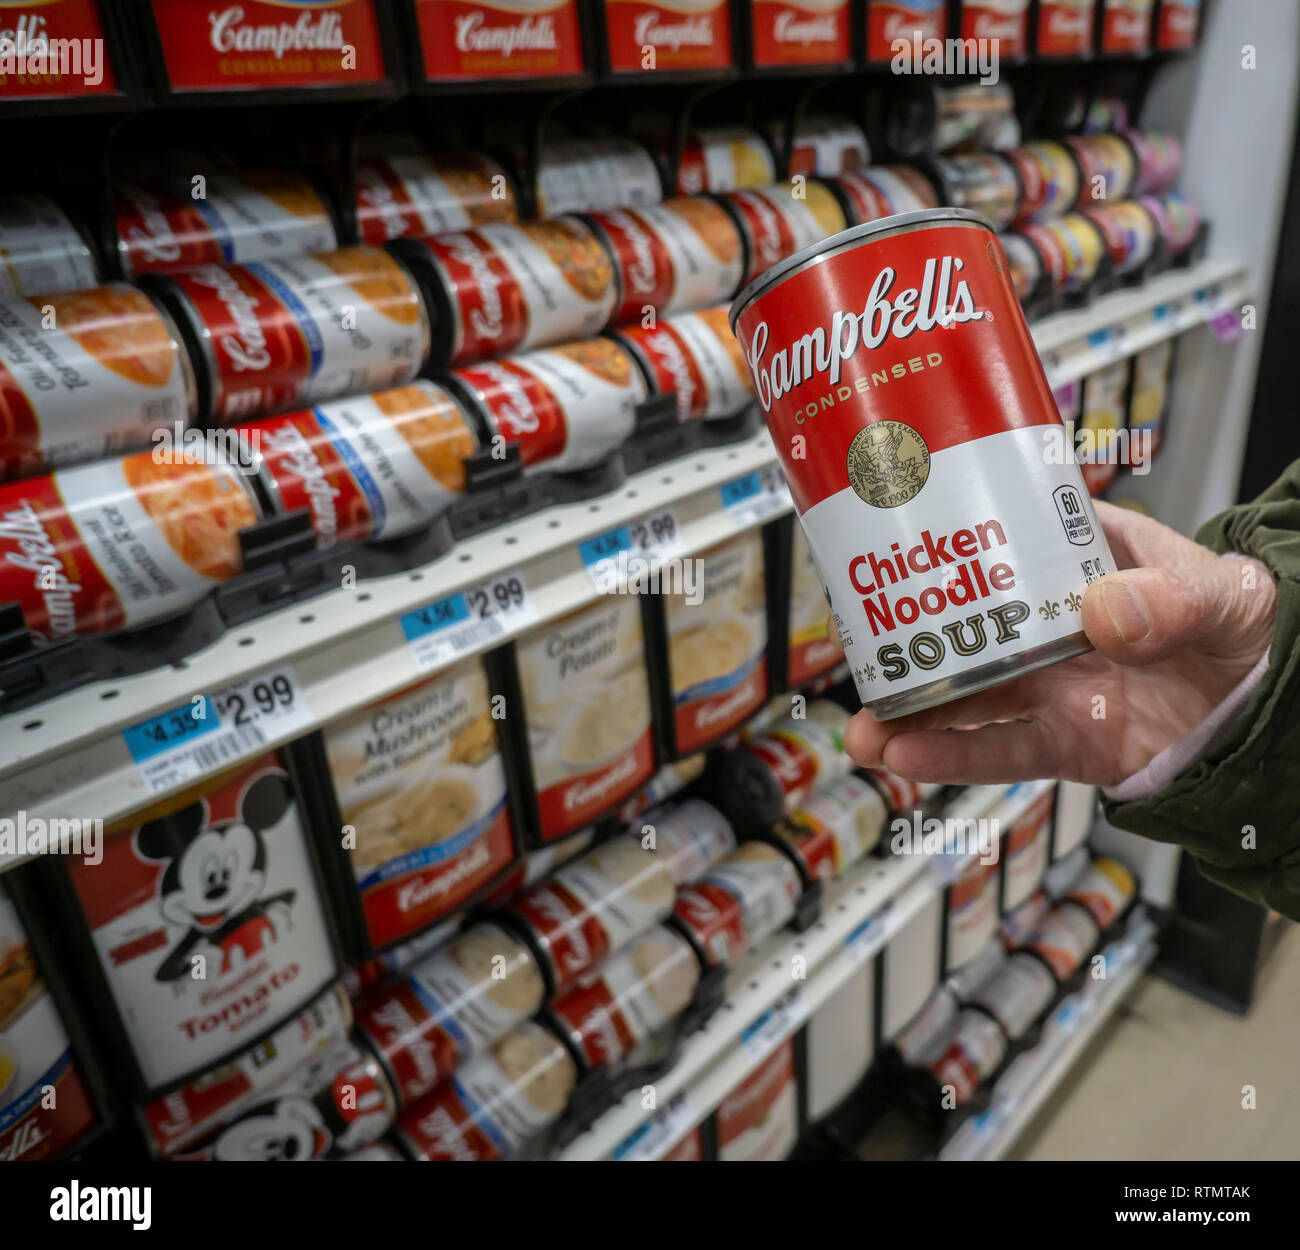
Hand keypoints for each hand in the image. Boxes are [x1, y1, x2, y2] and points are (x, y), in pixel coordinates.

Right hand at [837, 501, 1277, 787]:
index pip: (1002, 539)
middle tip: (858, 650)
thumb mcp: (1226, 597)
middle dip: (903, 643)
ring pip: (965, 698)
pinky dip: (953, 759)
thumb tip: (1105, 613)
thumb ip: (1175, 599)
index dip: (942, 540)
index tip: (888, 541)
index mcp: (1080, 562)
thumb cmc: (1248, 630)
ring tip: (863, 729)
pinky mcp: (1063, 742)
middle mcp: (1050, 625)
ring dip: (910, 713)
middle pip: (962, 628)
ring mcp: (1051, 686)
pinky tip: (907, 759)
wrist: (1274, 717)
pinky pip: (1000, 752)